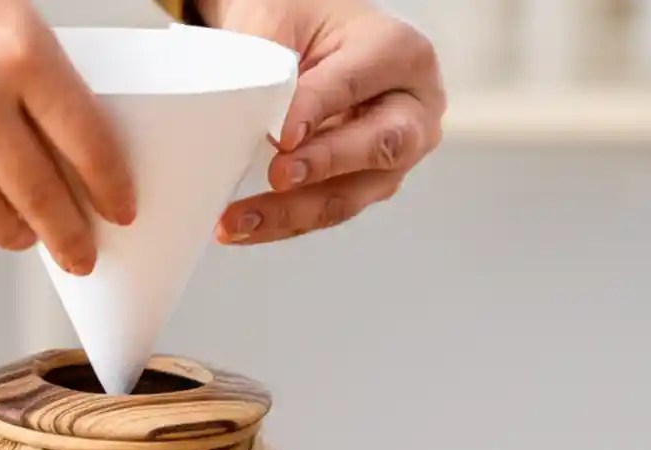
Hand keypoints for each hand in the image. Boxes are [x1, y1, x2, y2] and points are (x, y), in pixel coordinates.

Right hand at [0, 0, 136, 274]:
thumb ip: (38, 78)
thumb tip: (82, 158)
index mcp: (16, 47)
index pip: (88, 141)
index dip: (111, 187)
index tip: (122, 212)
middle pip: (40, 195)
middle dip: (70, 236)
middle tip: (82, 256)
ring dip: (15, 235)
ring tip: (25, 235)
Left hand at [196, 0, 445, 244]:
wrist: (315, 41)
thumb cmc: (303, 22)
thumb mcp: (282, 17)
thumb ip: (270, 60)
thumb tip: (263, 122)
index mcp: (400, 53)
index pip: (357, 85)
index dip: (317, 111)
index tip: (280, 134)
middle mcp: (412, 108)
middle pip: (380, 147)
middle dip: (324, 167)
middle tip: (277, 176)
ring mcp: (395, 154)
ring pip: (352, 193)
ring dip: (293, 212)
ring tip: (238, 220)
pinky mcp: (366, 184)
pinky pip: (327, 211)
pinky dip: (283, 223)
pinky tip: (242, 227)